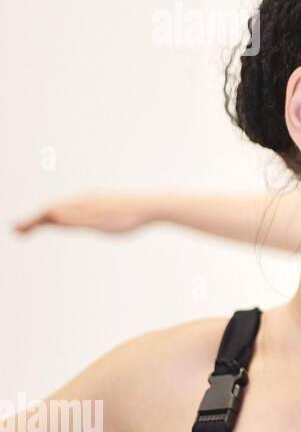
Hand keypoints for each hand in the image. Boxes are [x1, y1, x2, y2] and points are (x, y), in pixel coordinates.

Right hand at [12, 194, 154, 234]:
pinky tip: (64, 222)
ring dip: (47, 218)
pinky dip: (63, 217)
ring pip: (65, 209)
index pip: (49, 211)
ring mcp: (94, 201)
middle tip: (18, 232)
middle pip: (53, 209)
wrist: (154, 205)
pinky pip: (76, 210)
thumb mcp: (99, 223)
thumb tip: (50, 215)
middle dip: (35, 220)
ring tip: (35, 228)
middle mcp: (85, 199)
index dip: (31, 221)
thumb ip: (75, 220)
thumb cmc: (128, 217)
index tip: (15, 230)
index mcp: (81, 203)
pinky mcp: (104, 204)